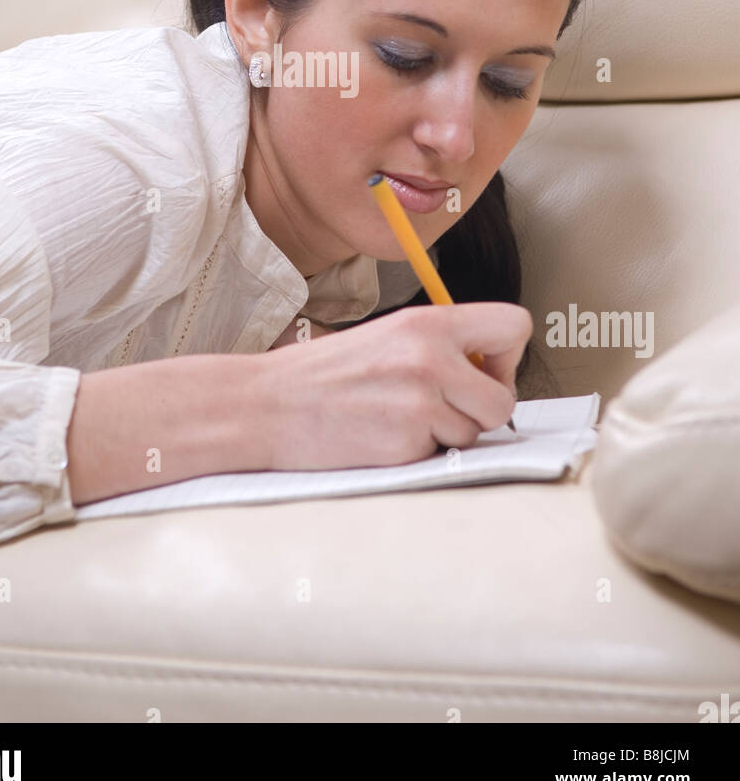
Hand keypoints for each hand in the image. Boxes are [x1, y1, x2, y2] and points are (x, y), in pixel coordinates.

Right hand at [255, 301, 529, 470]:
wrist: (267, 405)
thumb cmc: (324, 373)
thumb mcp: (388, 335)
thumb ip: (439, 345)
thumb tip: (488, 369)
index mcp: (427, 323)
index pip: (514, 325)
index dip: (507, 357)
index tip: (482, 371)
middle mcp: (430, 358)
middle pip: (504, 400)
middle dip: (481, 413)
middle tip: (446, 409)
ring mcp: (420, 404)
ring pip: (473, 435)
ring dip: (444, 436)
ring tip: (398, 420)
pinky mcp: (406, 445)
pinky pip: (440, 458)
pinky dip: (418, 454)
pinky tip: (382, 437)